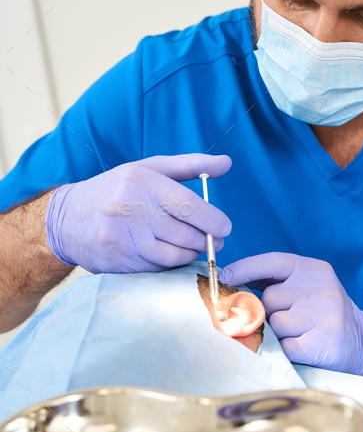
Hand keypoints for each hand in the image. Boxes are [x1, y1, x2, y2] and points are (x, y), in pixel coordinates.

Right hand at [45, 153, 231, 272]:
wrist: (67, 219)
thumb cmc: (117, 189)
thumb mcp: (148, 168)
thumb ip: (190, 166)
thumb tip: (227, 163)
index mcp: (141, 182)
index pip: (187, 204)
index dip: (212, 219)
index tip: (225, 227)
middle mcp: (131, 210)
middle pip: (185, 234)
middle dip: (208, 240)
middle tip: (216, 239)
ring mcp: (123, 239)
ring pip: (174, 256)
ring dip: (192, 253)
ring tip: (196, 245)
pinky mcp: (119, 262)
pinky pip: (158, 268)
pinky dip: (171, 264)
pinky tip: (171, 254)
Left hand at [220, 253, 362, 375]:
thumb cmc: (324, 312)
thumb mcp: (307, 286)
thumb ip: (275, 282)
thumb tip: (233, 284)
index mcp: (315, 270)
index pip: (272, 262)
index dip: (244, 268)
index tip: (223, 277)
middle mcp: (321, 290)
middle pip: (269, 299)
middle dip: (269, 311)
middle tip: (288, 318)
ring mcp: (323, 317)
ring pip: (274, 324)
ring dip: (279, 332)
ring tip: (299, 332)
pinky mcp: (321, 345)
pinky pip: (283, 347)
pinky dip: (287, 349)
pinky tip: (303, 345)